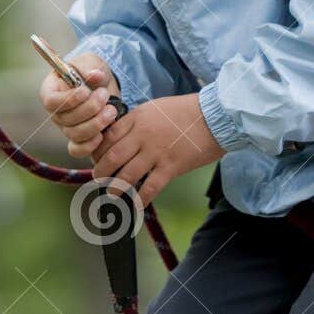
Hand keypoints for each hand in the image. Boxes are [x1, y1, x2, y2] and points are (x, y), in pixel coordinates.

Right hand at [39, 52, 120, 159]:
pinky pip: (77, 150)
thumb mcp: (91, 62)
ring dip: (96, 124)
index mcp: (51, 92)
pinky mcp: (78, 140)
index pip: (51, 102)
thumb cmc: (90, 71)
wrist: (101, 86)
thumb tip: (95, 76)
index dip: (69, 99)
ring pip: (75, 134)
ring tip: (112, 110)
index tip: (86, 90)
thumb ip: (91, 67)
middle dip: (90, 108)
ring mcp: (66, 128)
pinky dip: (90, 145)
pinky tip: (103, 134)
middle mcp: (56, 113)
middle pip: (65, 119)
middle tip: (105, 94)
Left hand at [92, 93, 223, 206]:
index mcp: (138, 118)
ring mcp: (156, 152)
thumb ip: (137, 122)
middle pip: (112, 157)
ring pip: (127, 174)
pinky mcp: (171, 167)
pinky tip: (136, 205)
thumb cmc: (187, 111)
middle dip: (102, 172)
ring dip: (116, 188)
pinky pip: (151, 187)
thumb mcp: (155, 108)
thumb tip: (121, 137)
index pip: (108, 137)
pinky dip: (141, 199)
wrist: (215, 116)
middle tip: (99, 180)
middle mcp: (143, 135)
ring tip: (112, 195)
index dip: (98, 152)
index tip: (98, 160)